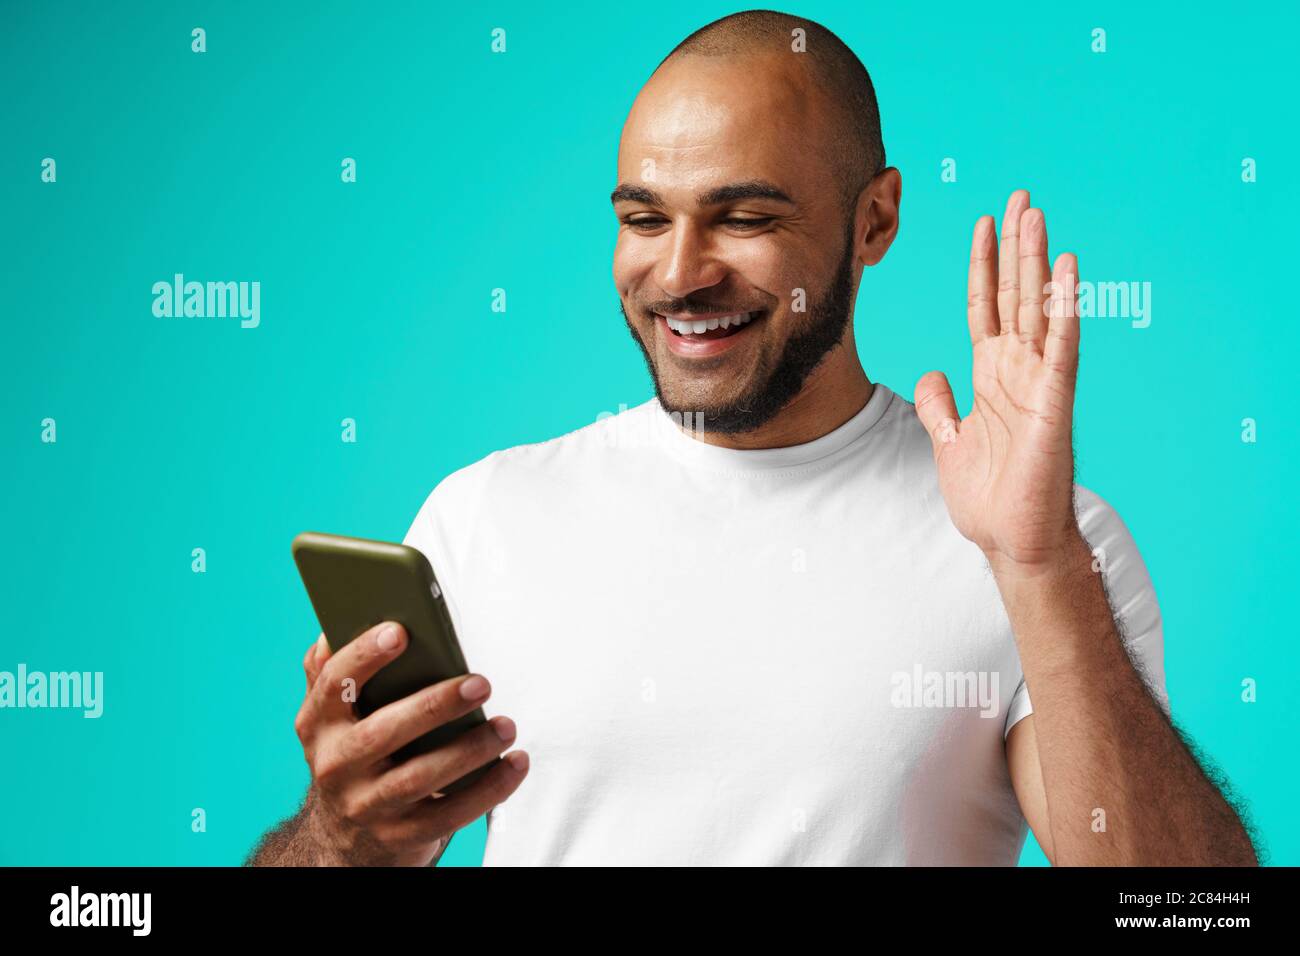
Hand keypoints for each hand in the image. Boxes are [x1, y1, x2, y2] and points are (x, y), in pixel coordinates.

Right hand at [294, 622, 528, 865]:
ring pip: (419, 778)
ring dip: (469, 750)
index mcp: (318, 723)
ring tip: (506, 726)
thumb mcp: (334, 715)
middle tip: (481, 682)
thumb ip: (336, 669)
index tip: (401, 631)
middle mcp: (335, 765)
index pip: (334, 684)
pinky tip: (515, 763)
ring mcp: (366, 805)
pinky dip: (488, 789)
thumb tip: (349, 617)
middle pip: (382, 732)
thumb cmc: (355, 750)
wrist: (347, 837)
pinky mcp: (400, 836)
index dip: (364, 656)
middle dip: (434, 705)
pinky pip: (449, 814)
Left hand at [914, 189, 1082, 571]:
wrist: (1011, 539)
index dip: (983, 266)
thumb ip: (938, 406)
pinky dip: (1064, 306)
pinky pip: (1061, 344)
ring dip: (1038, 260)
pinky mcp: (1055, 401)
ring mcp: (1038, 382)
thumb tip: (930, 374)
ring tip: (1037, 213)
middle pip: (1014, 295)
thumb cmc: (986, 497)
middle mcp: (1016, 371)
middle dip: (1014, 245)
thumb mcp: (947, 441)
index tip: (983, 223)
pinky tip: (1066, 268)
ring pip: (1038, 308)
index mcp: (989, 377)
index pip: (984, 307)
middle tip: (1019, 196)